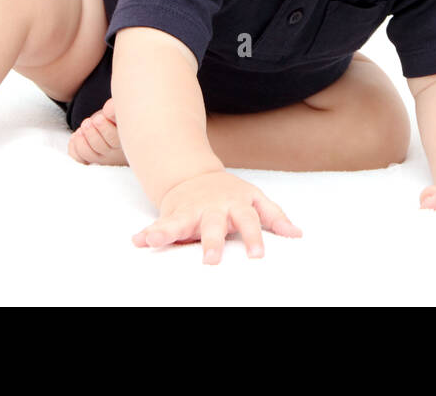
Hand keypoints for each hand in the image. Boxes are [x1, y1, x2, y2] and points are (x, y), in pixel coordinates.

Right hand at [132, 170, 302, 263]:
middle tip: (211, 260)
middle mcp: (214, 207)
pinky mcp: (173, 215)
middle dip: (213, 241)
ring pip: (182, 222)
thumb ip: (274, 216)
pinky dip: (149, 232)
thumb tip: (297, 234)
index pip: (250, 220)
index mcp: (238, 204)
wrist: (193, 175)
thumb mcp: (255, 200)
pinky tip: (138, 241)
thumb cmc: (230, 195)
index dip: (254, 237)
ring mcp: (192, 211)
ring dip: (170, 232)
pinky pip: (160, 224)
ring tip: (155, 241)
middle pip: (215, 224)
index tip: (257, 256)